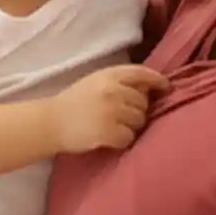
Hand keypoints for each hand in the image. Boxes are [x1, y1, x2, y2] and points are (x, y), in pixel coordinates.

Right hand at [47, 65, 169, 153]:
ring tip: (112, 126)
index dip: (157, 80)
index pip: (142, 74)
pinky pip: (129, 138)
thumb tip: (149, 90)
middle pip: (143, 102)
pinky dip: (121, 140)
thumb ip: (120, 82)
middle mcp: (113, 91)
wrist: (49, 123)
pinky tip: (108, 138)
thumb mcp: (94, 82)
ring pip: (139, 121)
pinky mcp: (108, 132)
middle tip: (120, 115)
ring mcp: (111, 112)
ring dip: (130, 126)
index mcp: (109, 75)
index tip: (165, 88)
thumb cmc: (73, 102)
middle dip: (136, 110)